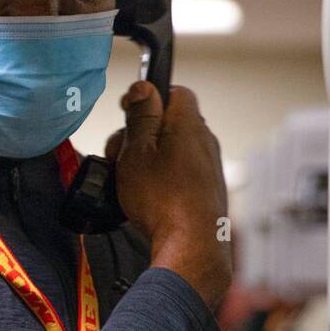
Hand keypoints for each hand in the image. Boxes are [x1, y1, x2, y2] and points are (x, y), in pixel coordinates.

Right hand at [104, 80, 232, 308]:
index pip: (175, 90)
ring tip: (130, 179)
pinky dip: (161, 176)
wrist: (191, 245)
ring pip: (172, 148)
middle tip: (121, 154)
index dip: (148, 98)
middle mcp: (205, 141)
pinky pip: (179, 171)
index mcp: (189, 124)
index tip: (128, 113)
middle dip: (141, 133)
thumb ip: (141, 115)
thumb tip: (144, 86)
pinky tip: (147, 195)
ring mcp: (208, 166)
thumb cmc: (162, 199)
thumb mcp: (137, 150)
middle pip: (169, 122)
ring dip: (148, 157)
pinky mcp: (206, 188)